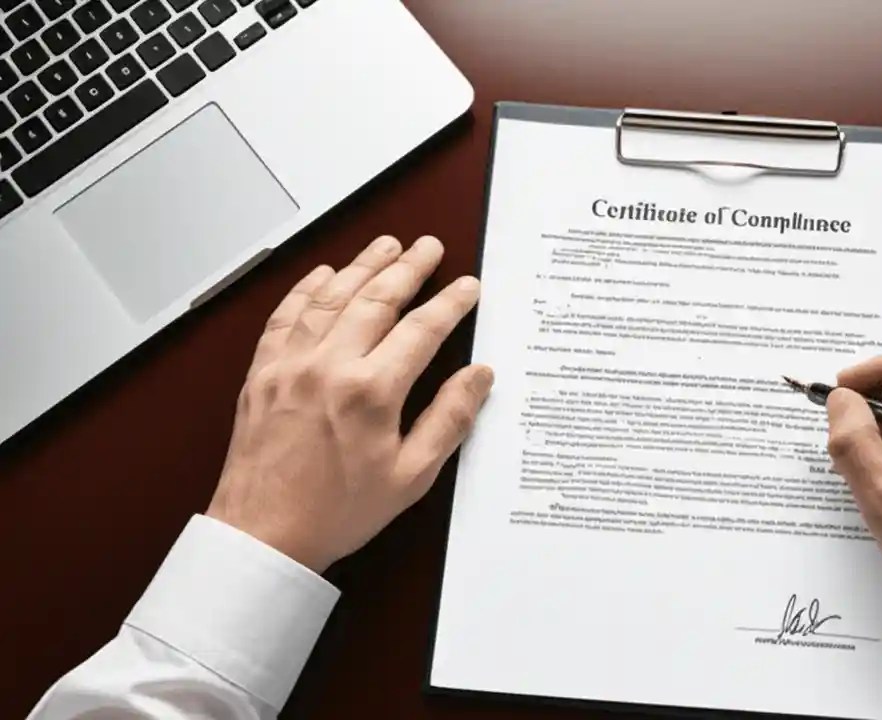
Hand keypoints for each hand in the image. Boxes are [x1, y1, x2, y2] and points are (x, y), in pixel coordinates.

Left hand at [207, 236, 492, 572]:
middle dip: (408, 267)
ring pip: (331, 297)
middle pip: (376, 299)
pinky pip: (286, 316)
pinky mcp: (262, 373)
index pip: (422, 330)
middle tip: (430, 247)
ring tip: (386, 244)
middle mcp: (329, 366)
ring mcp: (290, 365)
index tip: (467, 286)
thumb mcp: (411, 476)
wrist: (262, 536)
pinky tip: (323, 274)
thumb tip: (479, 376)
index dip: (450, 303)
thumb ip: (449, 419)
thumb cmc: (337, 513)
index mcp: (371, 392)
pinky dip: (306, 289)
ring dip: (361, 266)